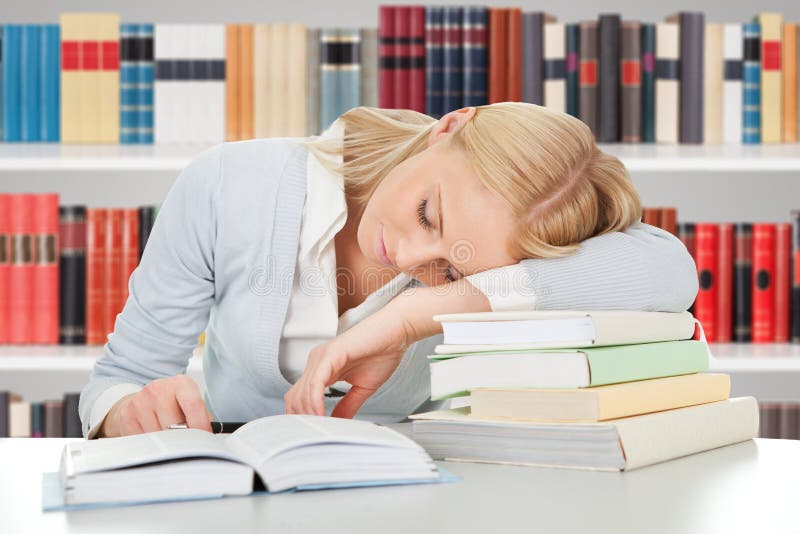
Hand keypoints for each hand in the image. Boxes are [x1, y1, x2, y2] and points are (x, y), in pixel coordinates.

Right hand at [99, 375, 211, 436]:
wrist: (143, 400)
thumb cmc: (173, 405)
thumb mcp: (190, 404)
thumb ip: (202, 417)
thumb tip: (209, 437)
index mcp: (181, 383)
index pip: (193, 404)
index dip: (200, 425)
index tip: (204, 440)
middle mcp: (159, 388)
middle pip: (174, 425)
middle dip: (182, 440)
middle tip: (185, 445)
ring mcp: (140, 401)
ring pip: (158, 436)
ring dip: (165, 444)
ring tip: (168, 439)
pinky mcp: (127, 416)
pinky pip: (143, 441)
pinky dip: (151, 445)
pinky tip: (154, 437)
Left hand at [284, 280, 490, 417]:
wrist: (396, 332)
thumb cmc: (382, 352)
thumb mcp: (362, 387)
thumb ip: (347, 405)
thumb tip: (337, 423)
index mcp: (322, 368)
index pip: (299, 397)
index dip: (302, 417)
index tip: (313, 434)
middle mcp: (317, 361)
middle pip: (295, 397)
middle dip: (302, 419)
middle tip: (315, 436)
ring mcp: (321, 357)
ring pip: (302, 392)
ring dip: (308, 414)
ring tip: (319, 429)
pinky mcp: (330, 354)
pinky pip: (315, 382)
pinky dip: (315, 401)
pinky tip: (322, 414)